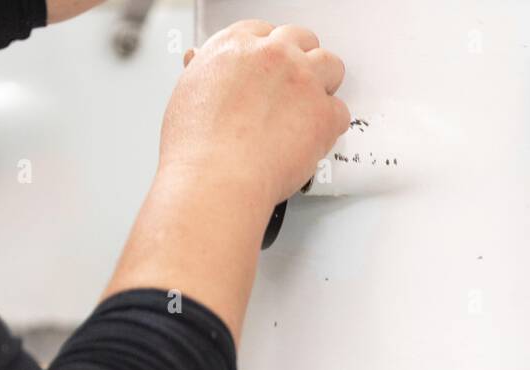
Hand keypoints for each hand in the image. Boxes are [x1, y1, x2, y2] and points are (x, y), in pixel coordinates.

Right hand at [159, 21, 348, 214]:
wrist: (216, 177)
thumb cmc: (197, 146)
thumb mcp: (188, 93)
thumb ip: (206, 72)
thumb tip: (202, 63)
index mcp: (236, 45)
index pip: (264, 32)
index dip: (270, 52)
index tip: (270, 69)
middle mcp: (273, 55)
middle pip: (301, 41)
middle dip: (300, 62)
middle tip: (292, 89)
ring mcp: (302, 81)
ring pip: (330, 66)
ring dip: (324, 85)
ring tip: (309, 110)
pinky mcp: (323, 113)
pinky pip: (340, 112)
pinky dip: (330, 127)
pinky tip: (312, 139)